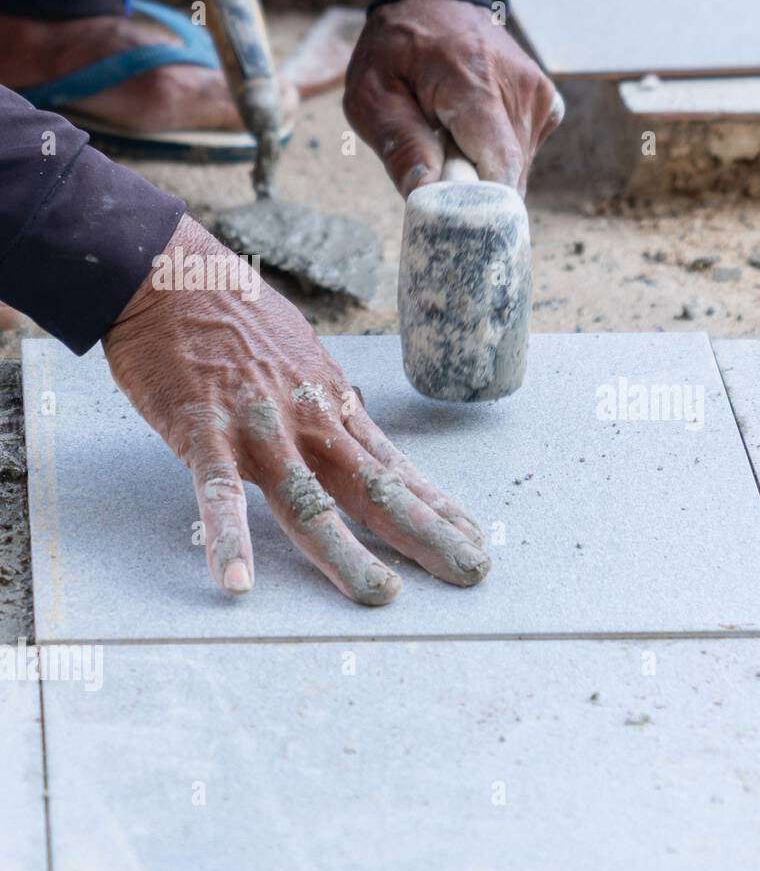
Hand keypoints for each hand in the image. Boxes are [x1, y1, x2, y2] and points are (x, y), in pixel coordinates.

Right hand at [102, 216, 490, 604]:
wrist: (175, 276)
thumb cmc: (239, 320)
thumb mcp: (304, 361)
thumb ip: (327, 403)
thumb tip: (354, 420)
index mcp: (334, 410)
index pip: (396, 469)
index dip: (436, 506)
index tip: (472, 537)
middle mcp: (311, 424)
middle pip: (377, 491)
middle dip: (427, 536)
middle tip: (473, 572)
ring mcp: (261, 431)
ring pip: (311, 503)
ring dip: (346, 554)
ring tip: (382, 595)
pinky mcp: (205, 433)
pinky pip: (216, 494)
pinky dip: (226, 538)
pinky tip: (237, 581)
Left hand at [343, 0, 562, 195]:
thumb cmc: (397, 49)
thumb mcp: (371, 95)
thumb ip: (400, 146)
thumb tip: (428, 197)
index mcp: (474, 81)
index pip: (499, 167)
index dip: (480, 206)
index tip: (456, 222)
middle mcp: (519, 89)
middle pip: (507, 177)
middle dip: (473, 188)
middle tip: (437, 163)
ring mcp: (540, 97)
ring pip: (517, 171)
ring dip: (483, 170)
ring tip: (453, 136)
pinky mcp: (548, 105)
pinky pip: (524, 156)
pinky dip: (496, 155)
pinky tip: (474, 129)